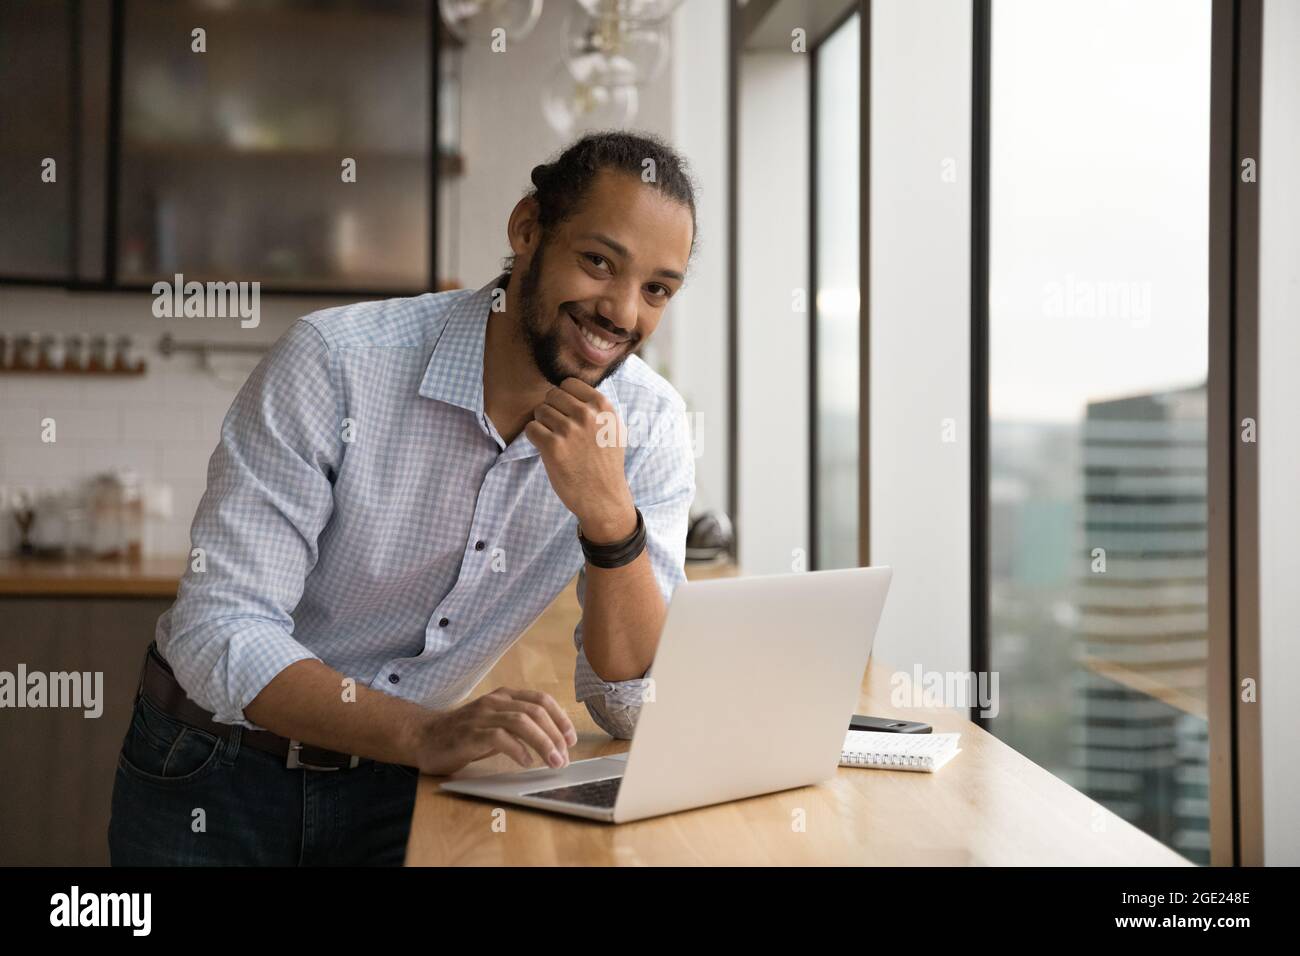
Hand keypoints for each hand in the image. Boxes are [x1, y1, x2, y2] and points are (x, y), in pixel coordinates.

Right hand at [410, 687, 578, 775]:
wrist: (423, 737)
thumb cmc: (463, 734)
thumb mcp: (495, 724)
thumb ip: (518, 727)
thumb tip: (552, 741)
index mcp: (504, 696)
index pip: (541, 699)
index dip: (560, 718)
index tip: (571, 738)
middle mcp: (495, 702)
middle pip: (536, 710)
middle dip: (556, 734)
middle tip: (565, 757)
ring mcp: (482, 716)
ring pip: (522, 722)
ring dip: (543, 743)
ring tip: (553, 762)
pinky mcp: (470, 734)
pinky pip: (500, 737)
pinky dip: (518, 750)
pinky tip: (526, 762)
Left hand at [525, 378, 636, 541]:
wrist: (604, 498)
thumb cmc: (606, 464)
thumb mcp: (614, 429)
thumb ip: (598, 408)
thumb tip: (574, 387)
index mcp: (603, 407)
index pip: (569, 383)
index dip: (563, 397)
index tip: (566, 412)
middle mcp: (587, 415)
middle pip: (552, 395)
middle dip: (551, 409)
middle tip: (558, 429)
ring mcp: (569, 430)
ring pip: (540, 411)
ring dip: (542, 425)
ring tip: (555, 441)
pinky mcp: (553, 447)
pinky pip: (531, 429)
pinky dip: (534, 438)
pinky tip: (547, 449)